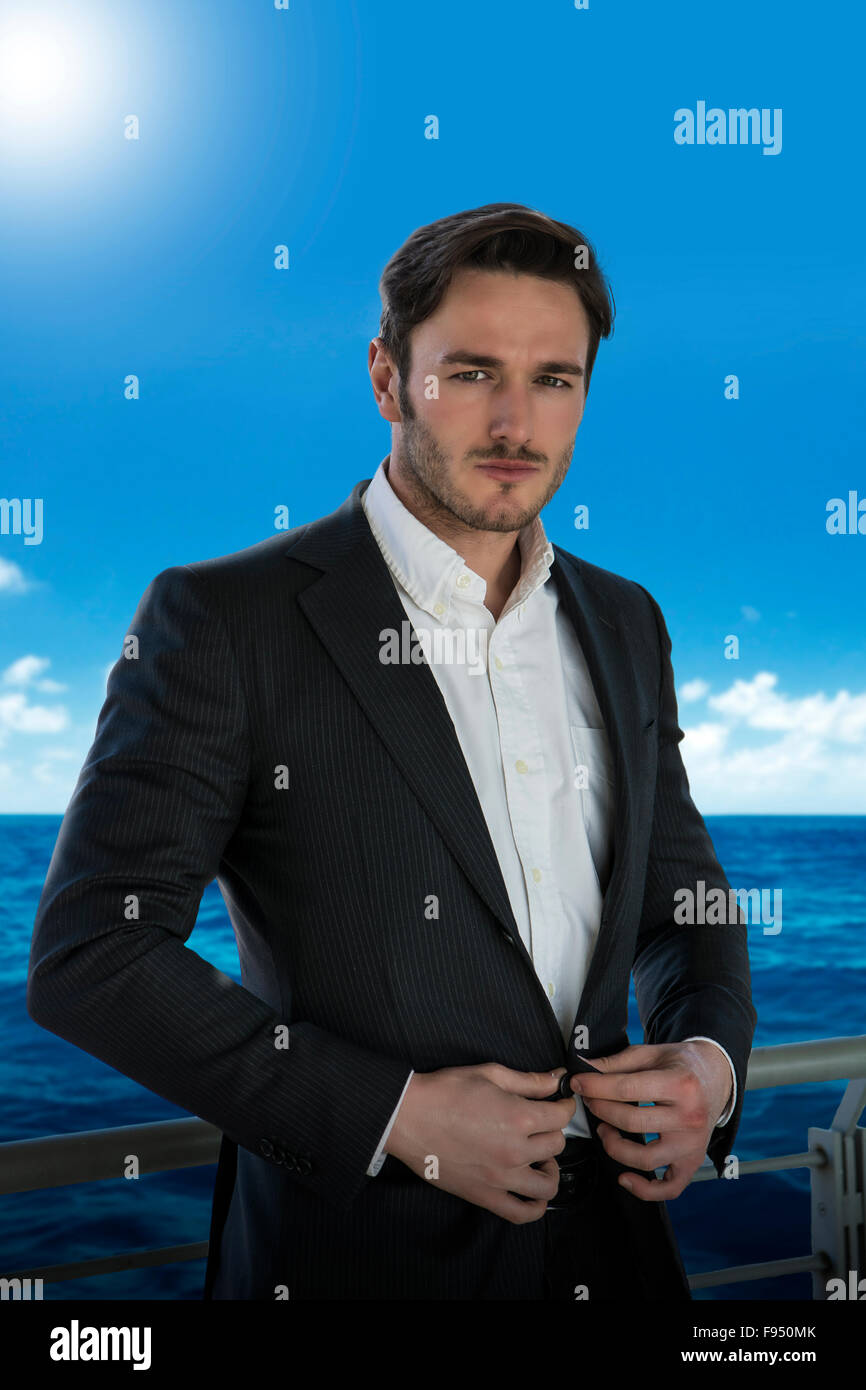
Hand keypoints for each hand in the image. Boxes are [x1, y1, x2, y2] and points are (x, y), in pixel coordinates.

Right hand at [384, 1062, 575, 1223]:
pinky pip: (522, 1213)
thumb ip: (529, 1081)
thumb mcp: (490, 1074)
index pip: (560, 1116)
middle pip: (556, 1145)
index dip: (563, 1105)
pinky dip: (536, 1207)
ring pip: (547, 1183)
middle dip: (552, 1130)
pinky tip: (534, 1192)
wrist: (408, 1117)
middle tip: (540, 1123)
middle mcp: (515, 1151)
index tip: (559, 1102)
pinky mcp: (485, 1196)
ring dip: (550, 1168)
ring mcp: (501, 1178)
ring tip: (538, 1156)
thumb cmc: (446, 1091)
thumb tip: (557, 1080)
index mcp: (518, 1117)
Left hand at [571, 1041, 731, 1200]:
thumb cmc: (681, 1064)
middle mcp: (689, 1117)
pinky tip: (624, 1178)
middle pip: (632, 1122)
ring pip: (646, 1159)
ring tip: (604, 1129)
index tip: (578, 1084)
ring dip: (614, 1147)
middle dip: (601, 1110)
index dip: (596, 1087)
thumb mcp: (652, 1052)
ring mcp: (692, 1144)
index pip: (627, 1089)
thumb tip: (585, 1069)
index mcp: (680, 1084)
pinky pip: (670, 1187)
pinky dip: (645, 1190)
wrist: (717, 1077)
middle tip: (589, 1101)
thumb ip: (618, 1061)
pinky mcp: (693, 1161)